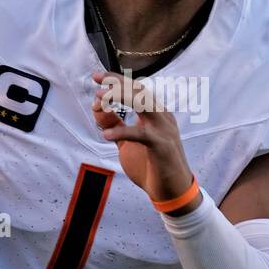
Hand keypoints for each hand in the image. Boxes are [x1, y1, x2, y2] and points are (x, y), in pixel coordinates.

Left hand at [90, 70, 199, 213]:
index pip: (137, 88)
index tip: (97, 77)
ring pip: (144, 103)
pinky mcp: (162, 146)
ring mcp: (164, 130)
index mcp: (156, 113)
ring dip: (121, 97)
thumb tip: (97, 108)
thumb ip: (115, 125)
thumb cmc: (150, 165)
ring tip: (101, 100)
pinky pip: (141, 134)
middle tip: (98, 87)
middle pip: (140, 90)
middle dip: (117, 84)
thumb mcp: (127, 143)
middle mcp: (162, 117)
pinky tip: (106, 136)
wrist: (172, 191)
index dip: (117, 79)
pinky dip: (122, 132)